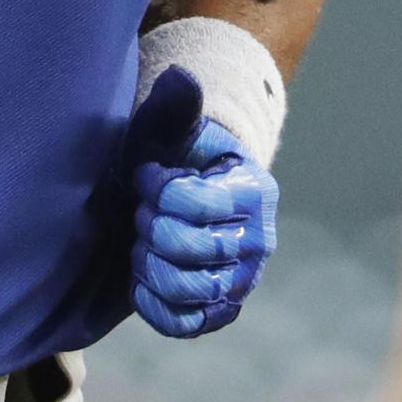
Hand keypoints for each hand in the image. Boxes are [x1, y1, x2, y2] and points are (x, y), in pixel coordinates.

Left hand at [120, 67, 277, 337]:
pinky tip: (142, 276)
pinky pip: (183, 323)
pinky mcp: (220, 312)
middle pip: (189, 250)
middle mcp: (260, 241)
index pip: (197, 204)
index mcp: (255, 191)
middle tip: (142, 209)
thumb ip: (176, 106)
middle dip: (151, 226)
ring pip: (186, 289)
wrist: (180, 201)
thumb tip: (180, 79)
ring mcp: (242, 282)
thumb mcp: (173, 128)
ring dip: (148, 264)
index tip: (147, 174)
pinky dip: (152, 302)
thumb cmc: (173, 159)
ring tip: (142, 241)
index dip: (158, 190)